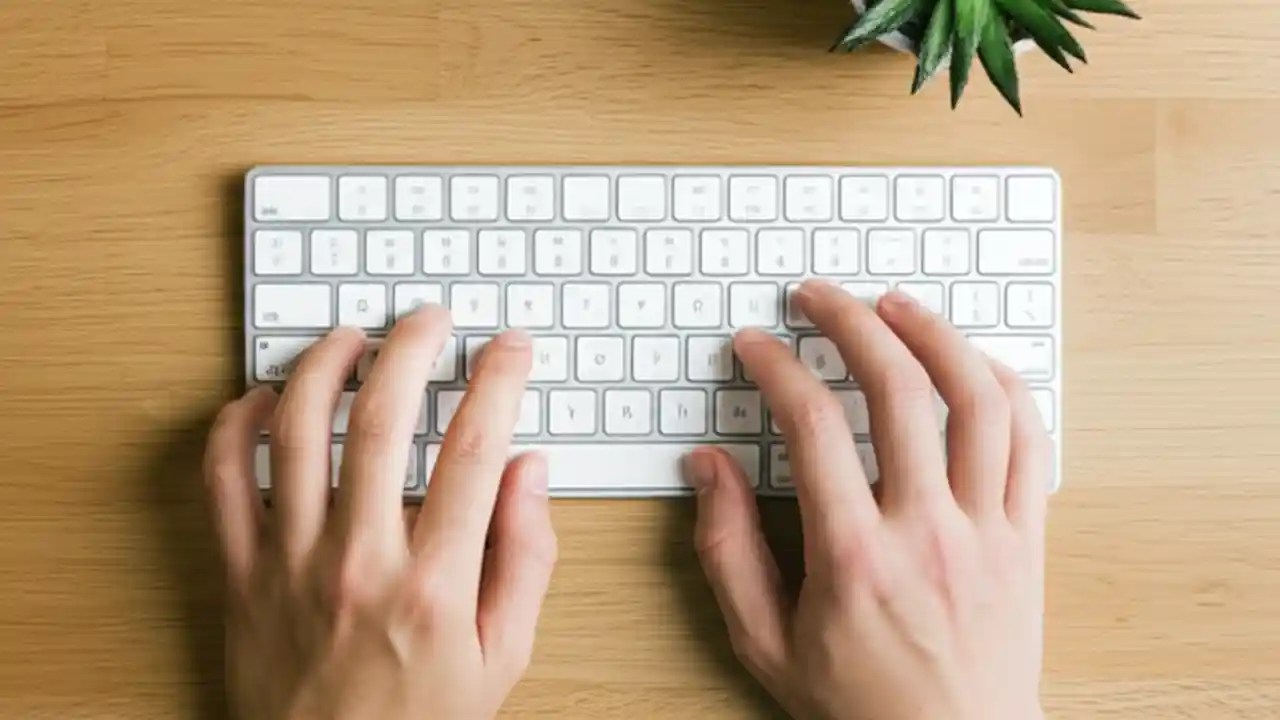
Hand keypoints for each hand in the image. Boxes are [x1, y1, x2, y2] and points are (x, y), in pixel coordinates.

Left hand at [203, 308, 555, 719]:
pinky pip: (221, 482)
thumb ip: (524, 559)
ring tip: (351, 337)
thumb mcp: (503, 656)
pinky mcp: (239, 576)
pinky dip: (235, 426)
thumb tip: (529, 474)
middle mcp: (357, 562)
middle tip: (430, 318)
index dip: (498, 382)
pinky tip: (265, 397)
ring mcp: (289, 564)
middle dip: (411, 348)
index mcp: (433, 584)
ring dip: (324, 366)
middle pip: (379, 421)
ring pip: (295, 434)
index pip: (473, 451)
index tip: (510, 349)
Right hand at [689, 281, 1049, 719]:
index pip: (810, 426)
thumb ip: (727, 550)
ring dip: (935, 336)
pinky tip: (969, 363)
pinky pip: (1030, 440)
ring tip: (895, 306)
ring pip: (977, 400)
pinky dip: (1003, 386)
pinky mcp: (1027, 536)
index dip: (775, 367)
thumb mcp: (764, 640)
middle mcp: (927, 532)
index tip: (756, 346)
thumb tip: (706, 467)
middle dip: (850, 323)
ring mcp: (988, 530)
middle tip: (818, 297)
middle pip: (896, 391)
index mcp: (853, 557)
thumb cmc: (859, 702)